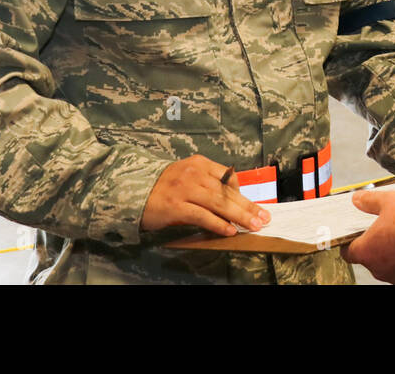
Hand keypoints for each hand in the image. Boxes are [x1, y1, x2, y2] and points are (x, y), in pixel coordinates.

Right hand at [140, 154, 271, 235]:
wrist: (130, 190)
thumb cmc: (164, 187)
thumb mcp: (188, 177)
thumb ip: (208, 185)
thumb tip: (234, 203)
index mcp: (200, 163)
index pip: (229, 177)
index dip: (244, 194)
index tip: (256, 206)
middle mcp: (194, 173)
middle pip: (227, 191)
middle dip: (248, 206)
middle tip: (264, 218)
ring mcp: (184, 189)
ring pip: (218, 202)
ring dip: (239, 215)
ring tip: (253, 225)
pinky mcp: (175, 206)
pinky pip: (202, 215)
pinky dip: (218, 223)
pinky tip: (229, 230)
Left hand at [341, 189, 394, 283]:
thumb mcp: (388, 201)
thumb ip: (370, 201)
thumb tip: (358, 199)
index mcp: (366, 251)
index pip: (348, 253)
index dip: (351, 244)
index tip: (355, 237)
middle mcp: (379, 268)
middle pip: (370, 259)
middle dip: (376, 247)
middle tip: (387, 231)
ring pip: (389, 266)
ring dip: (393, 255)